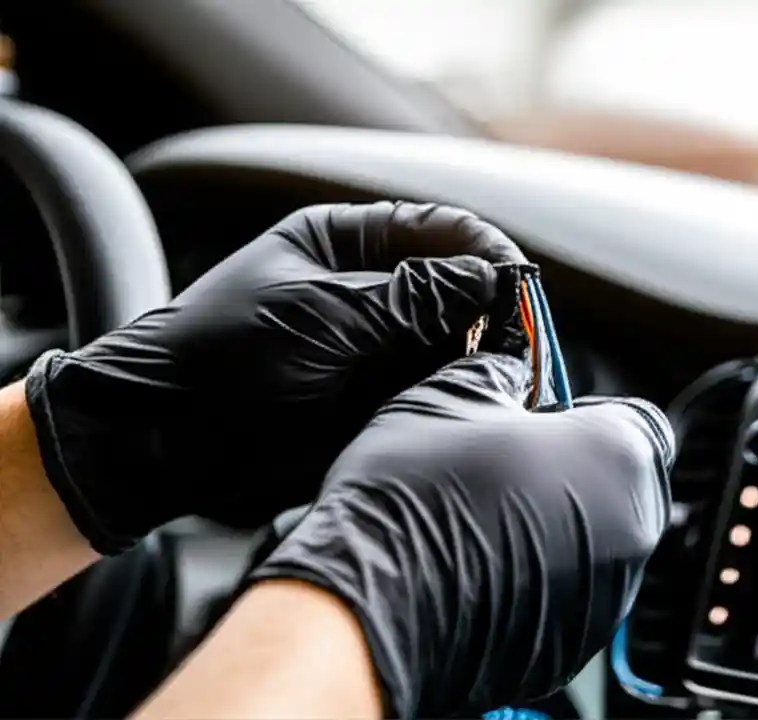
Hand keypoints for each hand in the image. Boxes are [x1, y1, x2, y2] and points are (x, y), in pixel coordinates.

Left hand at [24, 201, 525, 553]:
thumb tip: (491, 279)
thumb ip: (410, 297)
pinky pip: (433, 386)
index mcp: (342, 243)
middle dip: (489, 306)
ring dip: (478, 353)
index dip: (483, 251)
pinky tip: (474, 400)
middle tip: (520, 337)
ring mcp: (373, 345)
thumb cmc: (223, 357)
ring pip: (452, 339)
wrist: (164, 440)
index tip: (519, 282)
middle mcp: (366, 289)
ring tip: (503, 374)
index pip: (436, 229)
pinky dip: (457, 391)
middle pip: (453, 285)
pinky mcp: (376, 396)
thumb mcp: (321, 314)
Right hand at [250, 353, 673, 716]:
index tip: (532, 420)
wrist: (368, 614)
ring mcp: (610, 596)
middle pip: (618, 483)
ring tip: (480, 524)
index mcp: (621, 454)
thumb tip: (512, 373)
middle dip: (570, 471)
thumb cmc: (414, 499)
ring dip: (554, 528)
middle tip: (500, 469)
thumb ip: (500, 373)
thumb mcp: (449, 396)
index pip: (635, 417)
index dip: (580, 413)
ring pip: (594, 543)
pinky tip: (477, 573)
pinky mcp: (576, 646)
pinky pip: (568, 597)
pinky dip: (536, 582)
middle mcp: (635, 529)